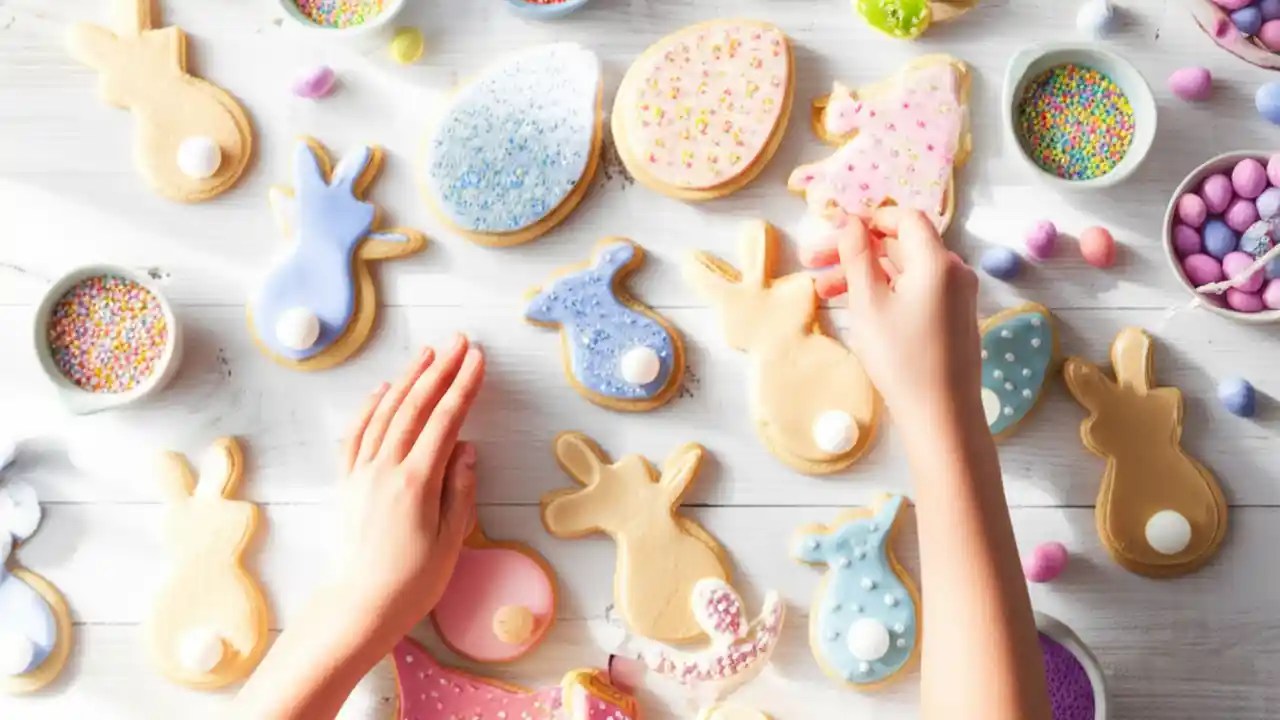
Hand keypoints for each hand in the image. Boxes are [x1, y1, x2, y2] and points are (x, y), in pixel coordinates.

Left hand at [335, 334, 485, 642]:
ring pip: (385, 414)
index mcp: (416, 483)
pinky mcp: (347, 483)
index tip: (477, 359)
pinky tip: (384, 389)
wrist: (361, 606)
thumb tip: (466, 448)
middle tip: (458, 341)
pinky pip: (357, 434)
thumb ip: (459, 489)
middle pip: (414, 407)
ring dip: (407, 379)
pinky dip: (371, 407)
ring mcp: (362, 474)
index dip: (463, 387)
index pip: (444, 421)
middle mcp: (385, 470)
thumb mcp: (451, 540)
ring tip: (427, 353)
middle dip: (439, 370)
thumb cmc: (413, 582)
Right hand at [801, 208, 980, 424]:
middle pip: (899, 244)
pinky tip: (856, 308)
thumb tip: (852, 221)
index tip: (833, 230)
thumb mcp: (868, 303)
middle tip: (811, 262)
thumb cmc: (901, 358)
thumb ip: (857, 256)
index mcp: (936, 261)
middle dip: (855, 250)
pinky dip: (885, 291)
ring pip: (904, 270)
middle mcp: (953, 271)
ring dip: (864, 274)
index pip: (904, 218)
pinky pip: (916, 291)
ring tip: (822, 293)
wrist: (941, 415)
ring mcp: (956, 296)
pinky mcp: (952, 319)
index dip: (868, 219)